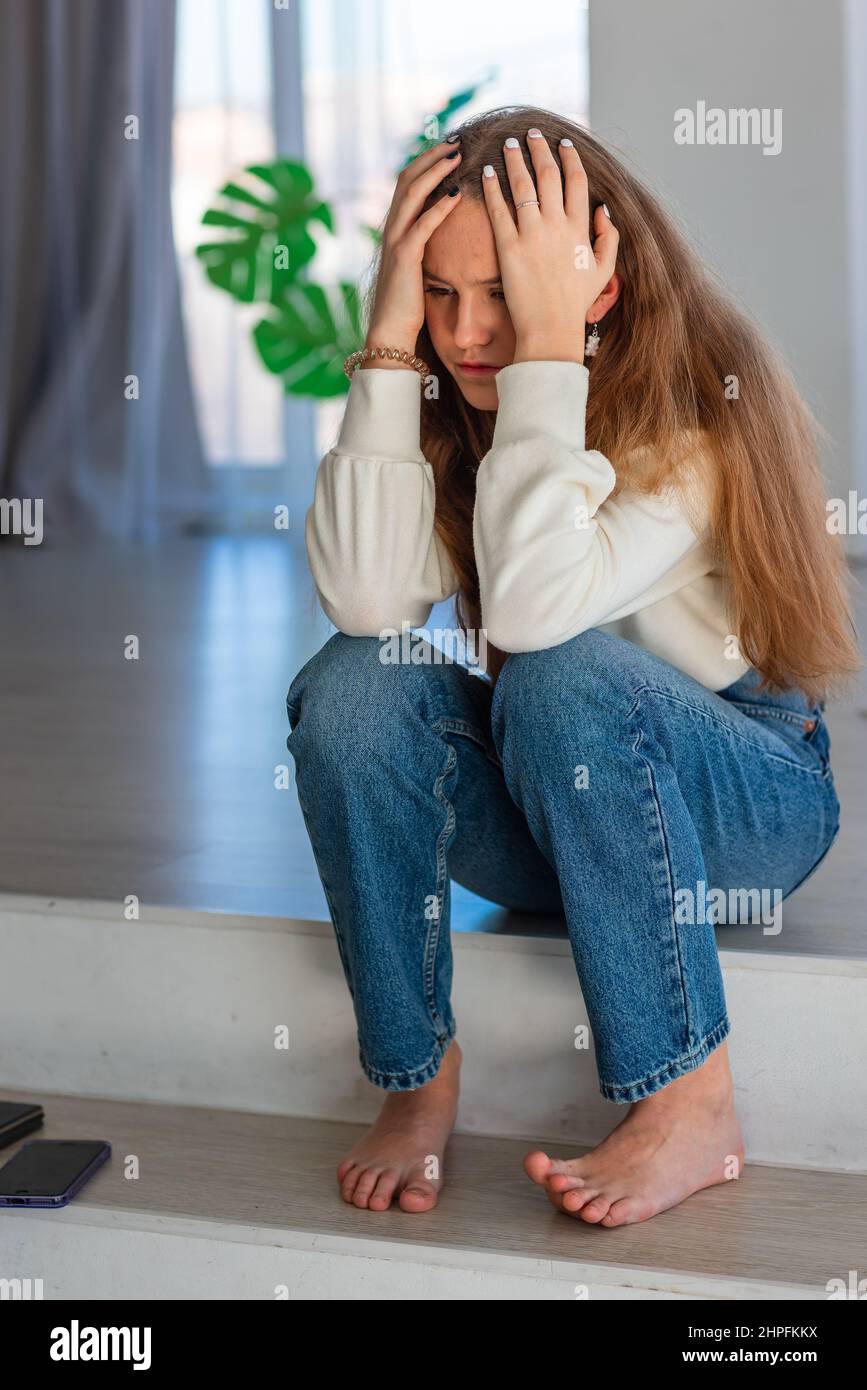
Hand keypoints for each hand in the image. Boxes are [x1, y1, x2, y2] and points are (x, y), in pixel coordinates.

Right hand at [362, 138, 462, 366]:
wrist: (391, 331)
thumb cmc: (408, 303)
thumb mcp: (417, 265)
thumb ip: (424, 242)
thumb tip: (442, 226)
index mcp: (396, 227)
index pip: (408, 182)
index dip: (427, 161)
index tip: (450, 146)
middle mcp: (392, 228)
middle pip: (407, 177)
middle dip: (432, 156)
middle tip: (456, 139)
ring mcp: (396, 241)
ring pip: (412, 194)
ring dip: (436, 171)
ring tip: (458, 155)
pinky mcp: (405, 258)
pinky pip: (422, 225)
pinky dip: (439, 207)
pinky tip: (456, 194)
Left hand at [480, 130, 618, 364]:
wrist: (551, 330)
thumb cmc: (576, 304)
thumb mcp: (603, 271)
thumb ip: (607, 237)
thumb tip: (603, 209)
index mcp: (581, 228)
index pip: (577, 180)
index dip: (570, 158)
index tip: (563, 144)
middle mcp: (557, 225)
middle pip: (549, 174)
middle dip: (539, 148)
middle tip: (531, 133)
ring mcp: (533, 235)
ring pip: (523, 185)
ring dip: (515, 160)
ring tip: (507, 144)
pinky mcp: (509, 248)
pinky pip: (498, 210)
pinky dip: (491, 188)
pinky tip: (485, 172)